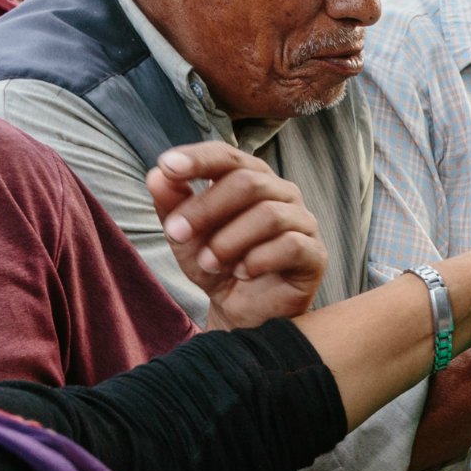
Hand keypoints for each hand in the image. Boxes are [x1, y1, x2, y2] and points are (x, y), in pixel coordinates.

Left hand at [148, 143, 326, 330]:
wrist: (241, 313)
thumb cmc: (217, 267)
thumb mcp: (185, 238)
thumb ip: (172, 206)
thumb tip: (156, 176)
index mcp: (250, 178)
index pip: (227, 156)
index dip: (199, 158)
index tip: (168, 166)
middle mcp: (281, 193)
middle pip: (248, 183)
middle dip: (206, 208)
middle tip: (178, 233)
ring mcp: (302, 222)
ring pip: (269, 215)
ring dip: (229, 240)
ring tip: (208, 263)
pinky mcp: (314, 254)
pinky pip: (291, 245)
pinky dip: (259, 259)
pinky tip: (242, 273)